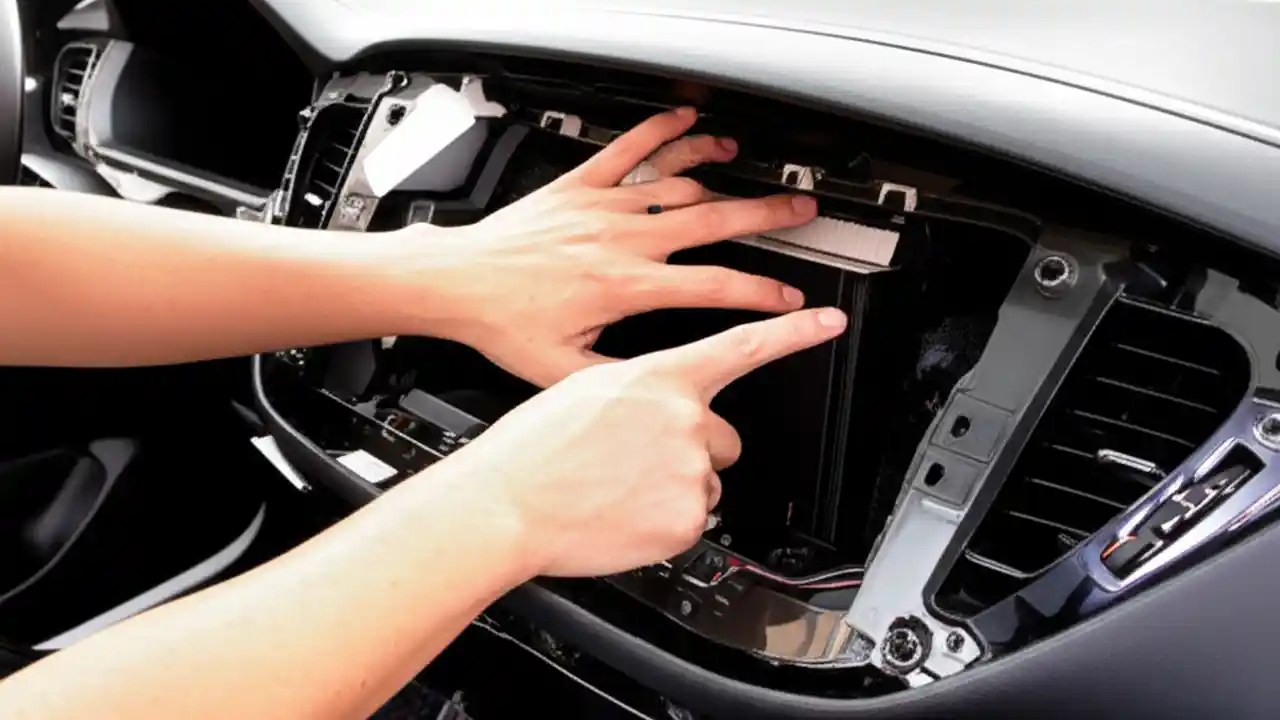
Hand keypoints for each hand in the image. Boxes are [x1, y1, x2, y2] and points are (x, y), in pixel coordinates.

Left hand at [403, 106, 817, 386]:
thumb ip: (619, 378)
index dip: (759, 294)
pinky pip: (626, 150)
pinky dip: (660, 132)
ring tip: (751, 165)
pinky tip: (686, 121)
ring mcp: (601, 207)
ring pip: (676, 181)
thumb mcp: (565, 371)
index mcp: (624, 287)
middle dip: (764, 216)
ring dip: (719, 169)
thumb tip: (659, 390)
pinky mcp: (578, 186)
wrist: (457, 282)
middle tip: (799, 210)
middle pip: (711, 221)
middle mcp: (621, 240)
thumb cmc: (504, 323)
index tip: (788, 299)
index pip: (712, 286)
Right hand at [434, 307, 847, 577]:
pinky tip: (622, 515)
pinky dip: (663, 524)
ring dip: (672, 489)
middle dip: (693, 451)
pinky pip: (690, 520)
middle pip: (722, 438)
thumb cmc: (532, 448)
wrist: (505, 503)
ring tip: (617, 489)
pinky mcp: (686, 518)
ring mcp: (690, 470)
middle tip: (635, 462)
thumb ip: (641, 390)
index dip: (794, 333)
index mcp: (659, 376)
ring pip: (704, 482)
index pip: (742, 346)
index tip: (830, 321)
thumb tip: (662, 403)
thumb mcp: (583, 388)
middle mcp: (685, 418)